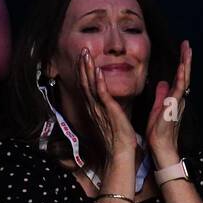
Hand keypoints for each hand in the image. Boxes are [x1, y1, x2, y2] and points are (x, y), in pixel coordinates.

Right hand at [76, 47, 134, 161]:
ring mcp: (99, 109)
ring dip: (87, 69)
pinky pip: (102, 94)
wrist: (120, 151)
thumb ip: (107, 107)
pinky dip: (99, 82)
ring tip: (86, 55)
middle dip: (83, 66)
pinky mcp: (108, 111)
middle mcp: (93, 107)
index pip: (86, 86)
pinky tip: (97, 70)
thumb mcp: (110, 117)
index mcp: (94, 108)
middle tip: (82, 50)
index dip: (83, 71)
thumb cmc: (117, 136)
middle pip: (84, 83)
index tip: (83, 58)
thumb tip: (108, 99)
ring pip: (90, 86)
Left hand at [146, 40, 191, 162]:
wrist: (160, 146)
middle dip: (186, 59)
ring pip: (184, 79)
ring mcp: (178, 102)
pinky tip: (181, 68)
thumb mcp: (157, 108)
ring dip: (186, 64)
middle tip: (187, 44)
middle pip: (184, 75)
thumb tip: (163, 82)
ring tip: (188, 50)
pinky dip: (181, 78)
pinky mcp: (174, 107)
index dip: (181, 63)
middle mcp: (179, 98)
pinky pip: (179, 90)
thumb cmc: (159, 131)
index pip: (179, 77)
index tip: (183, 50)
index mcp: (174, 98)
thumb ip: (161, 95)